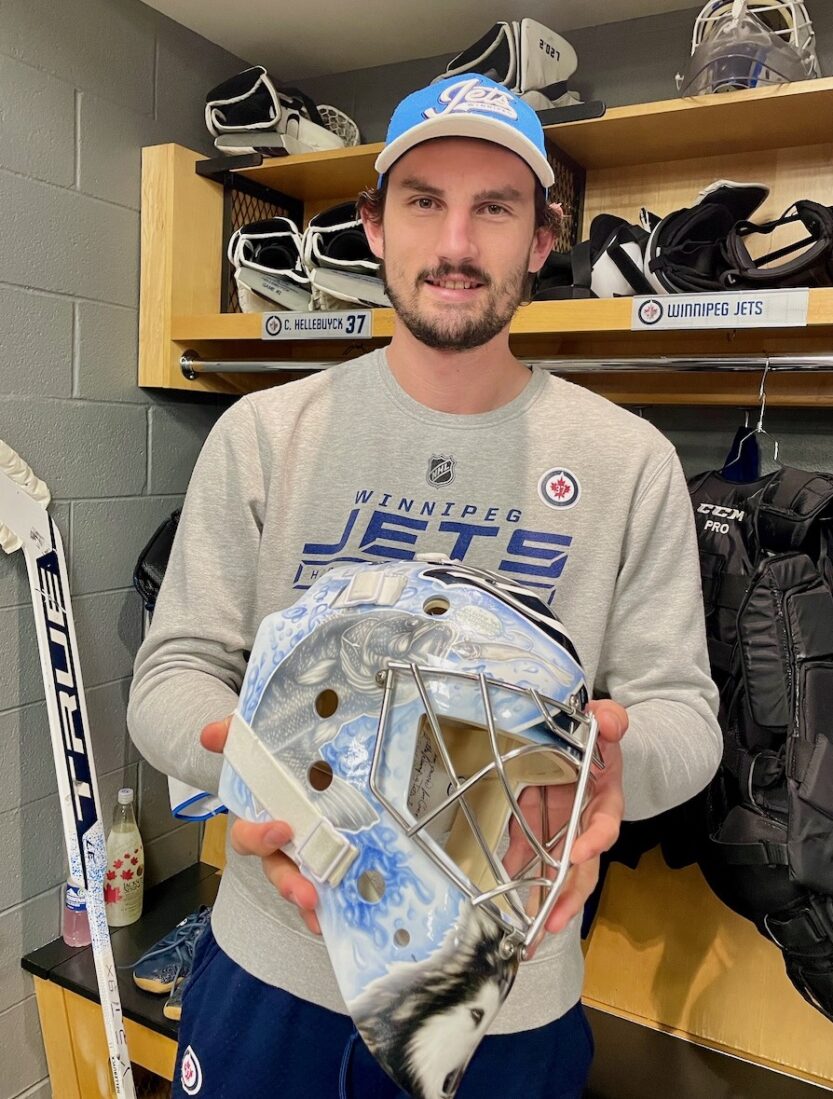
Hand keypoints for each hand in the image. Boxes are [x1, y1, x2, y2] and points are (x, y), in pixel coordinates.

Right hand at [201, 716, 320, 933]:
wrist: (299, 762)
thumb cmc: (275, 760)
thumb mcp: (257, 744)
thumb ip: (236, 737)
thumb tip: (212, 733)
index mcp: (260, 818)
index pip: (248, 836)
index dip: (260, 837)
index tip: (282, 830)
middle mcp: (279, 843)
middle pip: (276, 869)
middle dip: (288, 883)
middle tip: (306, 894)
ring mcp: (302, 853)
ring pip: (299, 882)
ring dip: (308, 898)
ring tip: (321, 912)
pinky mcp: (327, 858)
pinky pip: (326, 884)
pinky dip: (331, 901)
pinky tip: (340, 913)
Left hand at [503, 700, 625, 946]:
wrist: (579, 743)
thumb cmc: (594, 740)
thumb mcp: (604, 725)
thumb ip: (610, 721)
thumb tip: (607, 721)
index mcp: (604, 797)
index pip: (605, 822)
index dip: (595, 839)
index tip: (579, 853)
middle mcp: (585, 823)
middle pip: (583, 866)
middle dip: (569, 896)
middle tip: (553, 923)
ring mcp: (562, 831)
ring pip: (557, 873)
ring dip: (545, 903)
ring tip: (530, 936)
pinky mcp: (538, 829)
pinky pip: (528, 856)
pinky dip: (516, 873)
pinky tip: (503, 896)